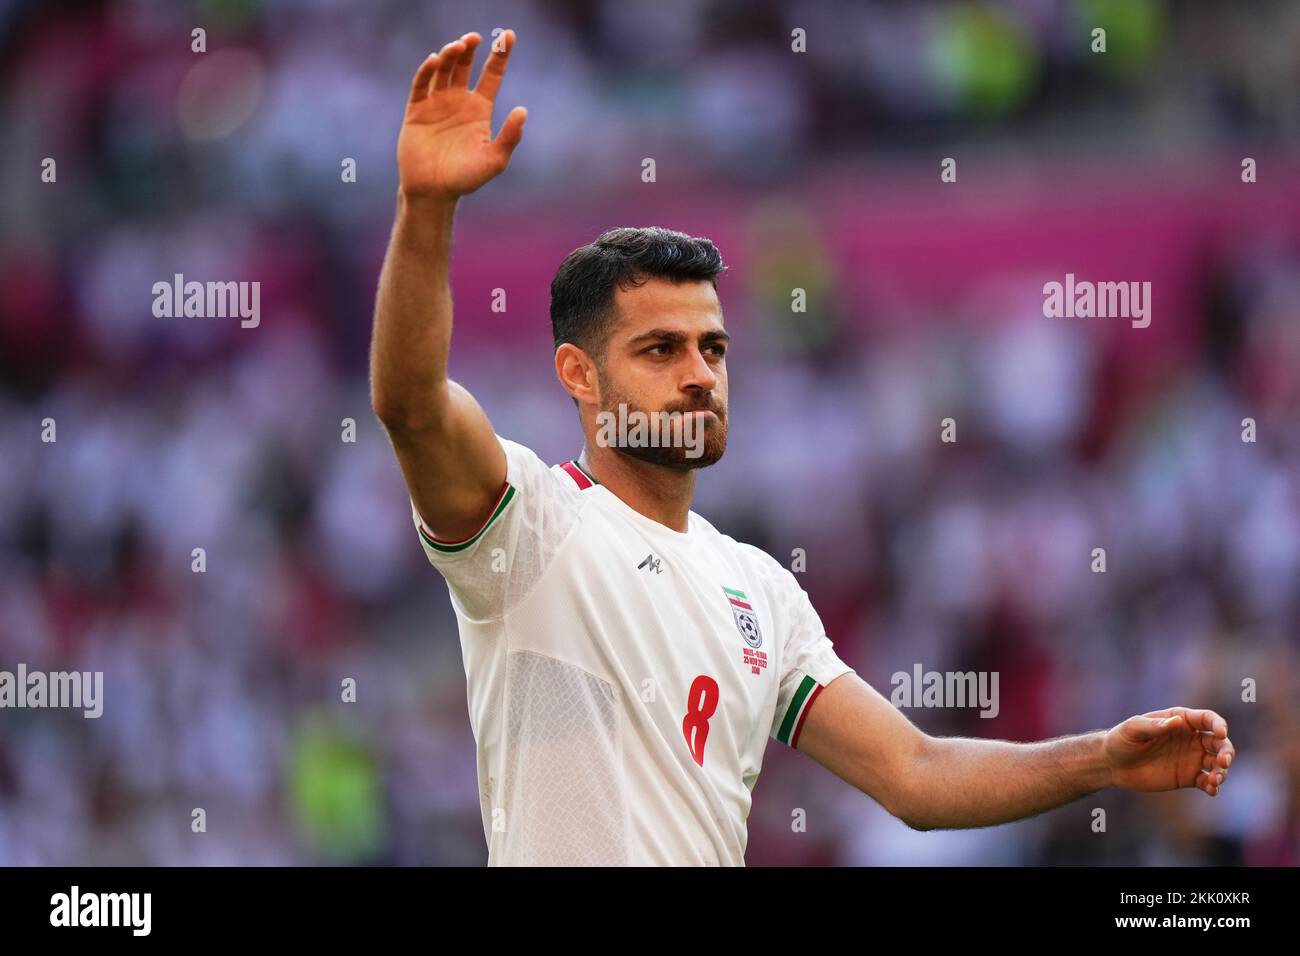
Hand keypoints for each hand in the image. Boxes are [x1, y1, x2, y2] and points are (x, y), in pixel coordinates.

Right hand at [397, 30, 526, 200]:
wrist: (433, 192)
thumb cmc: (466, 179)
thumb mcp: (494, 160)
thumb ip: (509, 137)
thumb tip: (523, 110)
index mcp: (479, 109)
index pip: (492, 75)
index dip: (500, 55)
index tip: (508, 35)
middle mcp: (458, 101)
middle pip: (465, 65)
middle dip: (469, 48)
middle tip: (475, 38)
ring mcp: (436, 103)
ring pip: (443, 70)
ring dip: (450, 55)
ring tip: (459, 46)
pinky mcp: (416, 110)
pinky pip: (421, 85)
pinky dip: (427, 71)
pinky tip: (435, 60)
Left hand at [1104, 706, 1234, 795]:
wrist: (1112, 764)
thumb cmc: (1121, 740)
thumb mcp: (1134, 729)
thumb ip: (1155, 726)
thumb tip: (1178, 721)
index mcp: (1180, 720)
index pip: (1207, 719)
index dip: (1218, 724)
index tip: (1221, 733)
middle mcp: (1191, 739)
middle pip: (1219, 743)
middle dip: (1226, 751)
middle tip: (1223, 761)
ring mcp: (1191, 758)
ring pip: (1217, 763)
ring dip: (1222, 771)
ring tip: (1215, 779)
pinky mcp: (1188, 777)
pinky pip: (1207, 781)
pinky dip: (1213, 786)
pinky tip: (1211, 790)